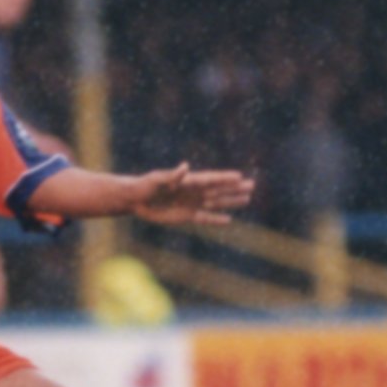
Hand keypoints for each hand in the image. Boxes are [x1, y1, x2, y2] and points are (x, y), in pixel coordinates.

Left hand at [130, 163, 254, 225]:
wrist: (134, 199)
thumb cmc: (143, 185)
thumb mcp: (156, 180)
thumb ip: (172, 175)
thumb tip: (185, 166)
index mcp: (188, 181)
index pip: (211, 179)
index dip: (225, 178)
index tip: (240, 176)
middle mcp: (193, 191)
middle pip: (218, 190)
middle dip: (235, 189)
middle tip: (252, 185)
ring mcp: (191, 204)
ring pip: (216, 203)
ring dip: (231, 201)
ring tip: (247, 199)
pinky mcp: (185, 216)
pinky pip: (205, 218)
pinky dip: (216, 219)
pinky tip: (228, 220)